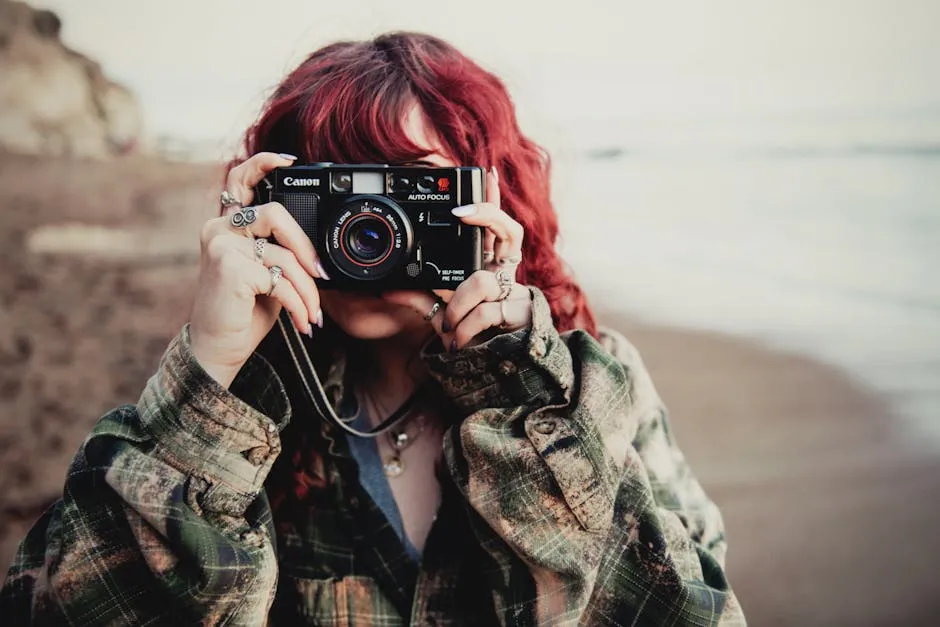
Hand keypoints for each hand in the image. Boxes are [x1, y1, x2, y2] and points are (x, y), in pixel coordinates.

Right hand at [189, 152, 329, 387]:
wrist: (218, 347)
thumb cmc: (243, 311)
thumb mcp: (265, 273)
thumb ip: (278, 250)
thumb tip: (316, 250)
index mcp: (228, 226)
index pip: (240, 180)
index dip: (263, 163)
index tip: (289, 160)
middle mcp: (219, 229)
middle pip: (276, 214)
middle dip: (306, 248)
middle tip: (321, 275)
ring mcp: (222, 247)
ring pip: (284, 255)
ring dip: (308, 290)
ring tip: (313, 313)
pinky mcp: (230, 268)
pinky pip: (281, 280)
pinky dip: (298, 303)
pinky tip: (301, 321)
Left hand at [384, 167, 531, 350]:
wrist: (492, 372)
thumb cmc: (471, 337)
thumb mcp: (441, 313)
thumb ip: (418, 297)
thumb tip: (386, 287)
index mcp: (490, 268)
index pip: (497, 226)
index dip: (495, 199)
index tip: (487, 173)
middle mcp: (506, 275)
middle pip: (512, 231)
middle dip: (486, 215)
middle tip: (459, 212)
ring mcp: (516, 293)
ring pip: (483, 280)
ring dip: (458, 304)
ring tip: (449, 323)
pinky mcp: (520, 315)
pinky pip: (486, 311)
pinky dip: (464, 326)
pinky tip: (458, 339)